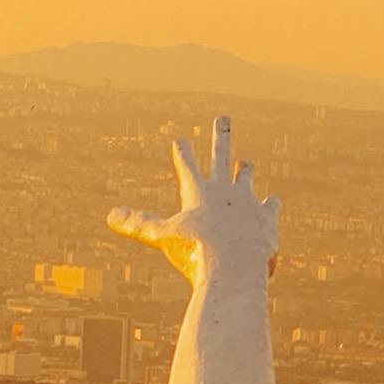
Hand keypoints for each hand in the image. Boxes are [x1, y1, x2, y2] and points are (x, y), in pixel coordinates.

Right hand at [108, 114, 277, 284]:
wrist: (234, 265)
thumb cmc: (195, 252)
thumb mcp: (163, 237)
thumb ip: (140, 224)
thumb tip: (110, 215)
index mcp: (198, 191)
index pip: (187, 165)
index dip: (183, 151)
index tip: (180, 139)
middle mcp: (224, 190)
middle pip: (222, 155)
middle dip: (221, 135)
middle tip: (223, 118)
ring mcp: (247, 201)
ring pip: (246, 177)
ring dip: (244, 170)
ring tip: (245, 163)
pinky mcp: (266, 217)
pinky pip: (270, 206)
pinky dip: (270, 205)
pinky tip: (272, 202)